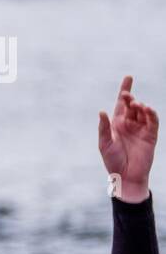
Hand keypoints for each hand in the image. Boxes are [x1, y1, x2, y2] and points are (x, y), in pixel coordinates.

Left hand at [99, 75, 157, 203]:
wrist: (126, 175)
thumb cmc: (112, 160)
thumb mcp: (104, 143)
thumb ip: (103, 128)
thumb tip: (101, 111)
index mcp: (117, 124)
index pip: (121, 104)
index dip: (125, 90)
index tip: (128, 77)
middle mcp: (129, 124)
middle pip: (132, 106)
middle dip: (130, 98)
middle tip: (127, 96)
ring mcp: (141, 129)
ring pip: (143, 112)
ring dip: (140, 106)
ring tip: (136, 105)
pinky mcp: (150, 135)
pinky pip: (152, 121)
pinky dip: (151, 114)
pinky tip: (146, 109)